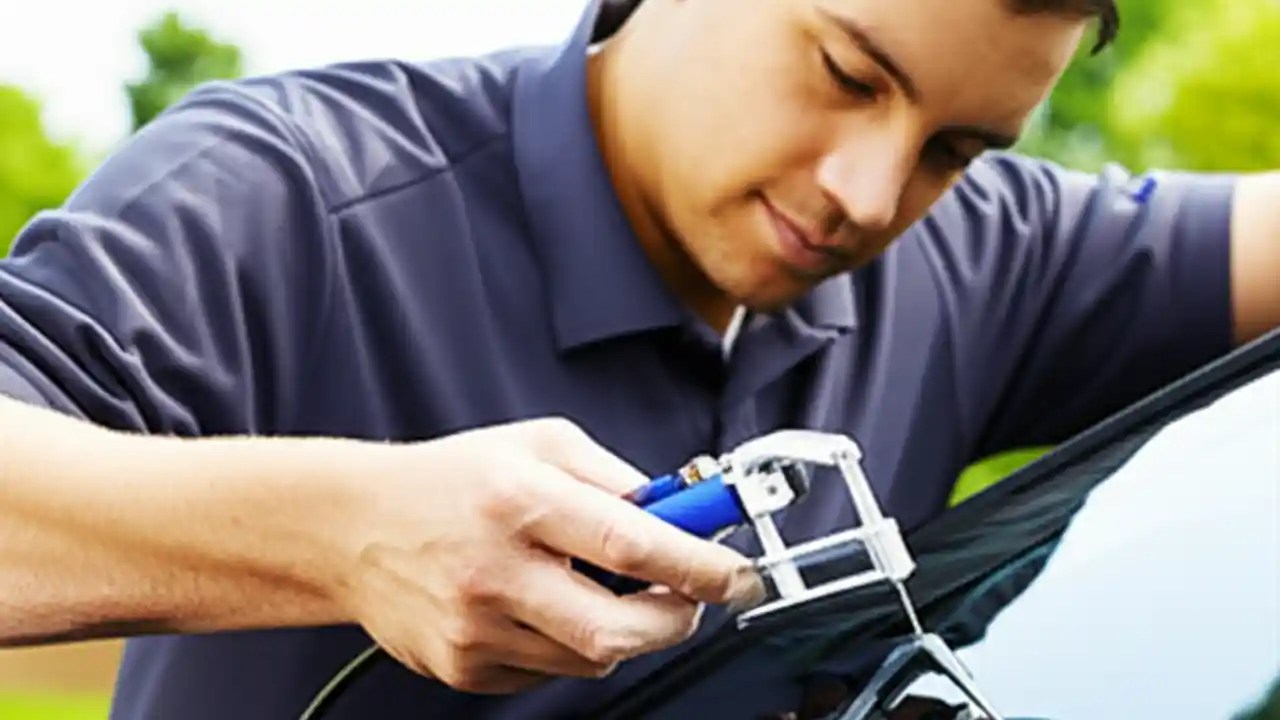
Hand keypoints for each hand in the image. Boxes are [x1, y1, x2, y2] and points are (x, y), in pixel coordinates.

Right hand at [328, 418, 764, 693]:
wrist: (353, 527)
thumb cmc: (453, 479)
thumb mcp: (540, 444)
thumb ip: (616, 477)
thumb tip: (682, 513)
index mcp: (520, 499)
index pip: (633, 545)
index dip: (700, 566)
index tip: (737, 574)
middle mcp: (495, 568)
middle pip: (619, 629)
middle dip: (676, 619)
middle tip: (688, 596)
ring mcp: (476, 628)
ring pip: (592, 657)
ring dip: (622, 628)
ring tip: (599, 585)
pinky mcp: (463, 667)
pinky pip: (550, 673)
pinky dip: (570, 644)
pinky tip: (546, 606)